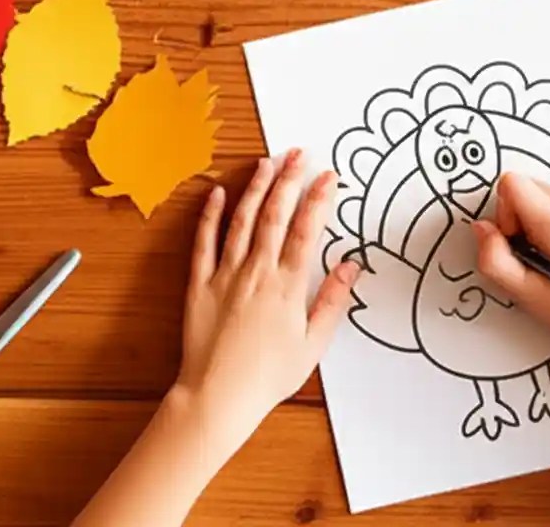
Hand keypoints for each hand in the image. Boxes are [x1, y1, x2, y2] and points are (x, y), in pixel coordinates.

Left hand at [174, 149, 360, 432]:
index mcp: (287, 286)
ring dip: (255, 188)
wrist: (217, 396)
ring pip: (241, 220)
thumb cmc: (268, 376)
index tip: (328, 176)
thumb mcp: (313, 344)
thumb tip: (350, 266)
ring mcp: (225, 275)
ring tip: (266, 162)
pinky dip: (210, 215)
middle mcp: (256, 272)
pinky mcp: (199, 285)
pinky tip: (217, 193)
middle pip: (274, 215)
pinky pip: (204, 243)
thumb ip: (331, 301)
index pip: (307, 230)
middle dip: (289, 179)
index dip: (319, 198)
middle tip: (299, 153)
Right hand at [471, 172, 549, 364]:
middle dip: (515, 217)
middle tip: (531, 255)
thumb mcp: (525, 292)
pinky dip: (545, 222)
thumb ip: (493, 258)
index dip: (502, 214)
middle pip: (523, 185)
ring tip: (546, 257)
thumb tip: (481, 228)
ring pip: (536, 193)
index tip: (516, 244)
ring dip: (529, 221)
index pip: (511, 183)